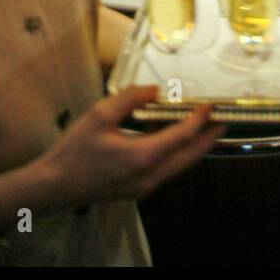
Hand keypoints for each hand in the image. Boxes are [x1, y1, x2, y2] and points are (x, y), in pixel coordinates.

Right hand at [31, 85, 222, 206]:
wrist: (54, 186)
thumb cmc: (74, 150)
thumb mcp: (99, 115)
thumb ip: (130, 99)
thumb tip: (154, 89)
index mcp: (142, 156)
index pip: (182, 136)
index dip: (200, 120)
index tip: (211, 105)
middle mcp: (150, 175)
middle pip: (191, 156)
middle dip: (209, 137)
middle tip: (224, 120)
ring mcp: (146, 186)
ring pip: (181, 165)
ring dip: (195, 147)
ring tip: (205, 127)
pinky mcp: (139, 189)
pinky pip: (167, 169)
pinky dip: (177, 153)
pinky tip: (173, 138)